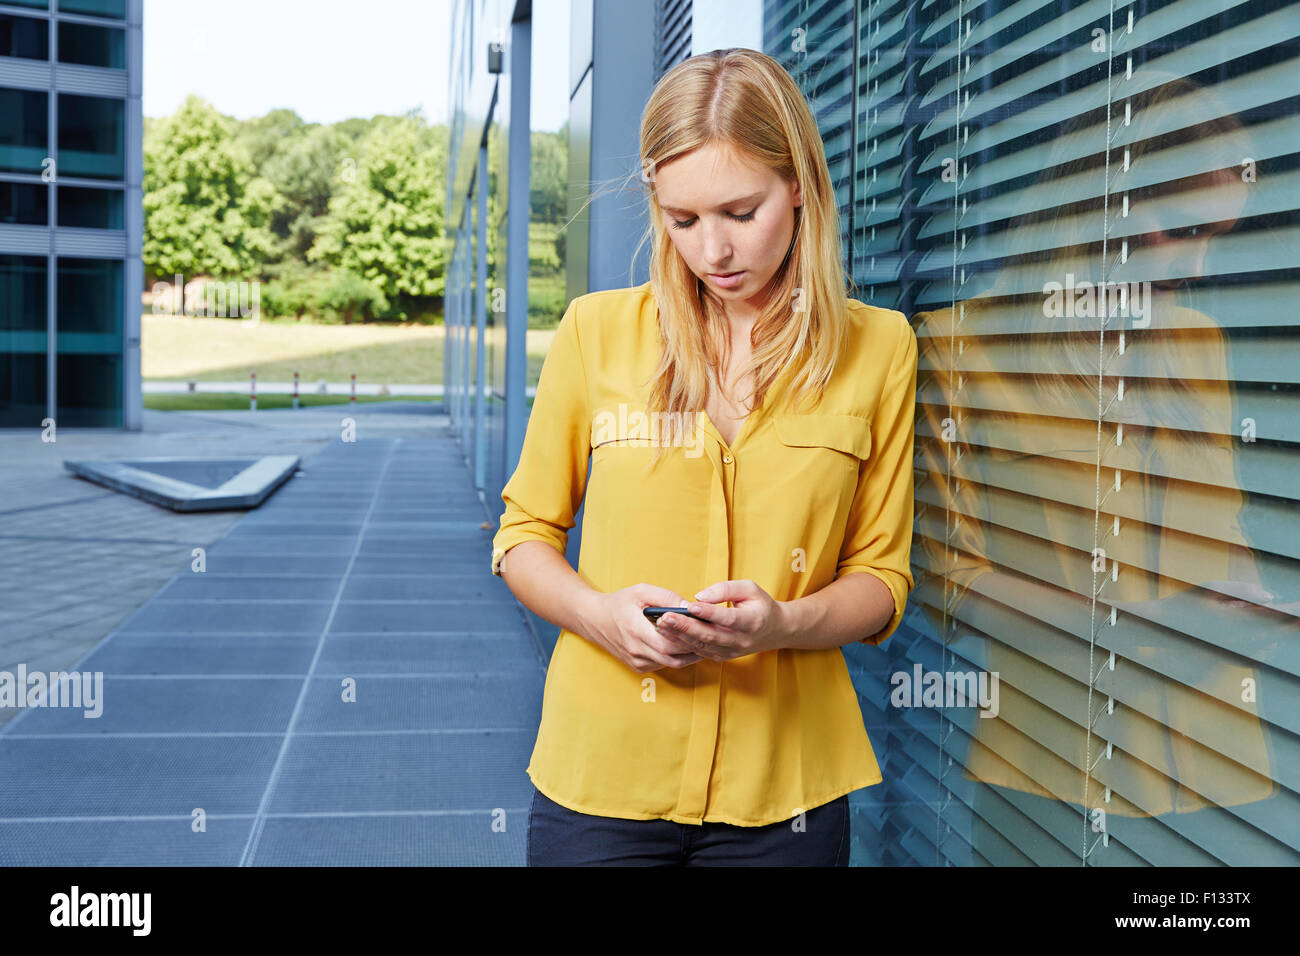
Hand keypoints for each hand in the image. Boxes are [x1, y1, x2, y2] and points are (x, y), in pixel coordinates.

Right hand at [579, 583, 705, 672]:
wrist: (594, 620)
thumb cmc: (619, 603)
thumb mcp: (641, 591)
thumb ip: (666, 597)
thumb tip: (690, 607)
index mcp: (635, 630)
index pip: (668, 642)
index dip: (689, 638)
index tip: (705, 628)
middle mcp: (636, 650)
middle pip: (673, 656)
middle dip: (694, 647)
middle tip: (711, 636)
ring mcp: (637, 661)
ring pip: (672, 664)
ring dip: (689, 654)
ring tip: (704, 641)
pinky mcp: (639, 667)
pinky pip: (665, 665)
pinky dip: (678, 656)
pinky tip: (688, 646)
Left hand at [654, 578, 788, 660]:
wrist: (775, 631)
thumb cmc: (760, 604)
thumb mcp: (750, 588)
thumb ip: (726, 589)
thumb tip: (699, 596)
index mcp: (752, 621)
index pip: (727, 617)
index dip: (708, 612)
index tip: (689, 605)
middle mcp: (741, 640)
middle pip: (710, 635)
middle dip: (685, 627)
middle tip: (664, 617)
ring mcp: (731, 651)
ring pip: (702, 646)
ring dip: (679, 637)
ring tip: (660, 625)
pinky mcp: (722, 657)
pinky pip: (700, 652)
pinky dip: (683, 644)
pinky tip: (668, 634)